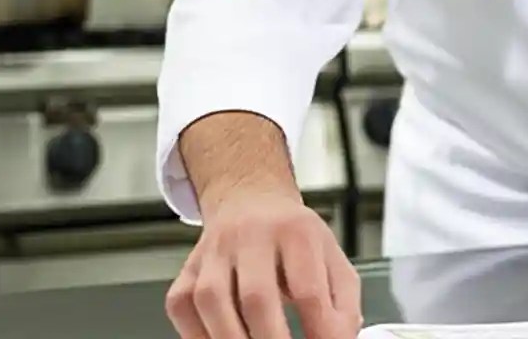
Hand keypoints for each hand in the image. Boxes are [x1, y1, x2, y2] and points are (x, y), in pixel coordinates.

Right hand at [165, 190, 362, 337]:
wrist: (250, 202)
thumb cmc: (294, 238)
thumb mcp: (332, 258)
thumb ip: (343, 303)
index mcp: (296, 232)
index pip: (308, 289)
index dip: (320, 328)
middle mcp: (251, 236)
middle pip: (256, 296)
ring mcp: (214, 252)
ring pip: (212, 301)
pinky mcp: (187, 270)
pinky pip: (184, 307)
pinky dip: (199, 336)